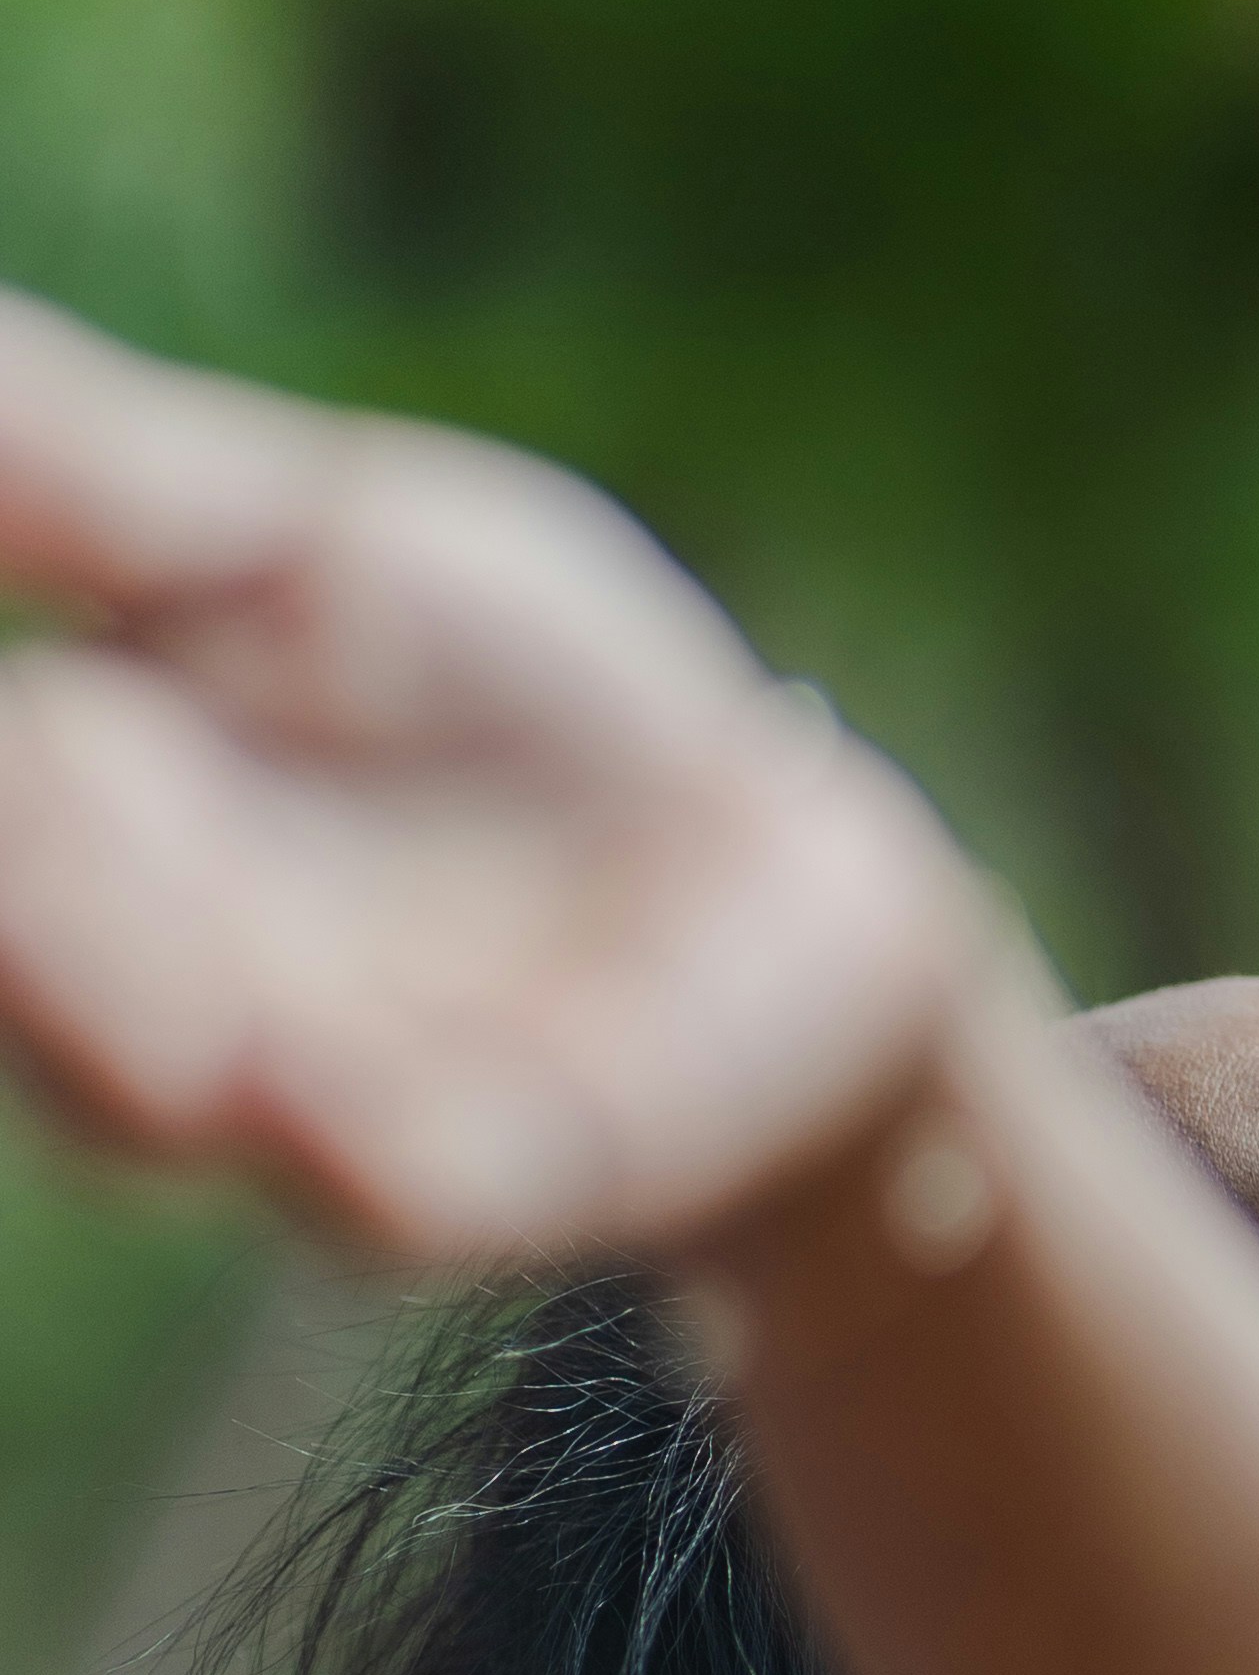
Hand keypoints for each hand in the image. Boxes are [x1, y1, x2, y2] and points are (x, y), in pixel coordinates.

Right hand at [0, 295, 983, 1258]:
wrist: (766, 870)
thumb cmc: (504, 704)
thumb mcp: (311, 550)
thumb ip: (94, 482)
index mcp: (72, 829)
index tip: (1, 702)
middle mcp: (153, 988)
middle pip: (11, 957)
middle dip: (12, 868)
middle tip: (23, 743)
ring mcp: (326, 1096)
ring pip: (151, 1093)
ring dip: (102, 999)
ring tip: (76, 835)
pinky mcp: (514, 1167)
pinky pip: (396, 1193)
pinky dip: (342, 1150)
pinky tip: (284, 1094)